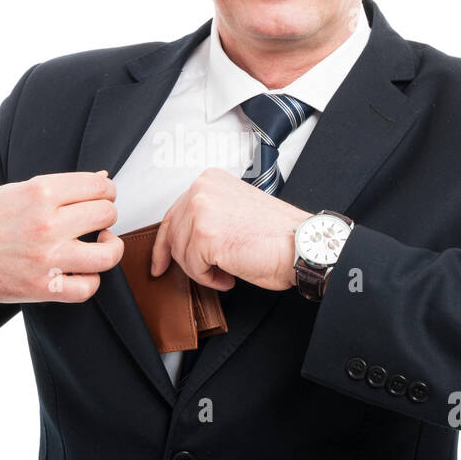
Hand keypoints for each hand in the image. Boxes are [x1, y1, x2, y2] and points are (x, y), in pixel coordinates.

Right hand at [0, 171, 122, 303]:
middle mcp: (46, 224)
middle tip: (94, 220)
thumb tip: (103, 176)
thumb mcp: (18, 190)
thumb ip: (62, 186)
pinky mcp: (44, 288)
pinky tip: (82, 270)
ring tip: (98, 243)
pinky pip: (89, 287)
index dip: (105, 190)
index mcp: (39, 192)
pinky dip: (91, 280)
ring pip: (108, 253)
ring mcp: (47, 259)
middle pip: (107, 214)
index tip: (99, 196)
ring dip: (109, 247)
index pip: (98, 185)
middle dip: (106, 214)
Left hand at [150, 167, 309, 291]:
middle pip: (173, 233)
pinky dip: (210, 279)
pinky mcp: (205, 237)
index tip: (161, 258)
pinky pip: (193, 268)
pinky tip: (228, 275)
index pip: (175, 212)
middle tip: (190, 272)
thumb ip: (209, 215)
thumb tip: (187, 237)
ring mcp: (201, 212)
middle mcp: (202, 190)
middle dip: (180, 259)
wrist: (299, 245)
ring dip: (203, 270)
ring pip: (182, 254)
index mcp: (210, 180)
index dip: (166, 240)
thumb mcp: (235, 210)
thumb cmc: (277, 234)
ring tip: (227, 270)